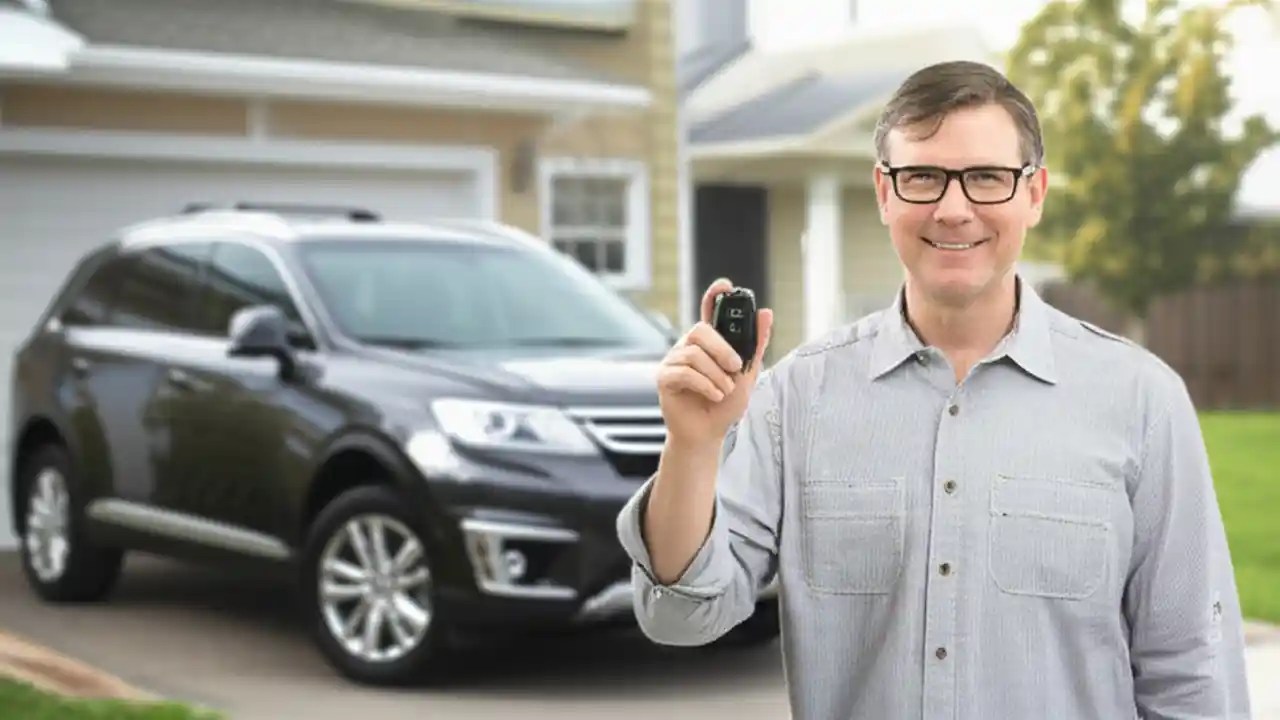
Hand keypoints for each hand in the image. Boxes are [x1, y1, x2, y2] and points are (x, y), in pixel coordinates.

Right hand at [657, 278, 773, 447]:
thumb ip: (756, 345)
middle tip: (736, 366)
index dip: (714, 295)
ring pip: (694, 353)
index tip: (725, 286)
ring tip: (724, 390)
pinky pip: (683, 372)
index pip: (708, 311)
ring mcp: (674, 361)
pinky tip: (714, 395)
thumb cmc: (725, 405)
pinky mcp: (664, 378)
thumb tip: (766, 313)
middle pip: (700, 330)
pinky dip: (705, 384)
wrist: (708, 434)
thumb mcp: (748, 374)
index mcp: (708, 343)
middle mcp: (688, 347)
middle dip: (722, 348)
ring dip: (716, 374)